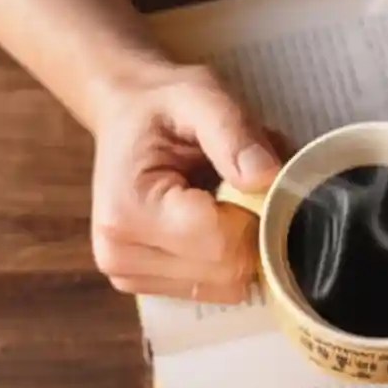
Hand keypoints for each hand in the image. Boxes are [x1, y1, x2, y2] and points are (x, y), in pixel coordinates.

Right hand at [90, 63, 281, 301]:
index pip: (221, 244)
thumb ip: (235, 136)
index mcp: (128, 211)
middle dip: (249, 230)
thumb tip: (269, 178)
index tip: (253, 177)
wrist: (125, 113)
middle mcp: (119, 255)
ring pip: (224, 288)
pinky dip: (222, 258)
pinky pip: (212, 289)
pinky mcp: (141, 285)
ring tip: (219, 201)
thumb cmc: (164, 105)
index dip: (257, 214)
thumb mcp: (203, 99)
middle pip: (226, 273)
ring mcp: (127, 277)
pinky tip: (207, 222)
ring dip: (237, 246)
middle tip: (238, 186)